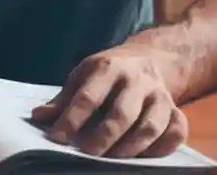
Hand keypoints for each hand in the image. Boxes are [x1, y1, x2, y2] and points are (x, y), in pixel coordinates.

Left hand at [29, 43, 187, 158]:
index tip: (57, 138)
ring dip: (130, 146)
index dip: (71, 119)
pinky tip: (144, 156)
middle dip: (102, 137)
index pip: (88, 97)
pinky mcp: (176, 109)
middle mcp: (136, 80)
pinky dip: (162, 147)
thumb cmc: (108, 74)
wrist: (150, 57)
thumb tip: (39, 117)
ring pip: (150, 125)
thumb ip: (63, 99)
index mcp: (108, 68)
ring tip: (112, 158)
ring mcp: (159, 95)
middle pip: (122, 113)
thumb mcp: (84, 76)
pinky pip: (176, 131)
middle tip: (86, 152)